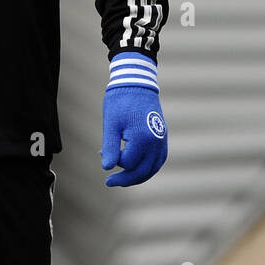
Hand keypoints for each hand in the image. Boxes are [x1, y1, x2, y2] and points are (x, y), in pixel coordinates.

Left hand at [100, 52, 167, 186]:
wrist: (136, 81)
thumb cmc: (120, 101)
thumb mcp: (111, 124)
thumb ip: (110, 147)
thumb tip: (106, 168)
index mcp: (143, 139)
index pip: (128, 163)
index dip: (115, 164)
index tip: (102, 158)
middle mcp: (156, 142)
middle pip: (143, 171)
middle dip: (127, 179)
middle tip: (110, 182)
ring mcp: (161, 139)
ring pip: (153, 167)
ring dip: (138, 175)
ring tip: (123, 178)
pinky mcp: (162, 135)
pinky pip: (159, 159)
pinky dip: (148, 167)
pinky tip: (137, 167)